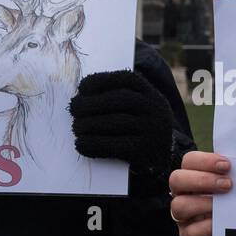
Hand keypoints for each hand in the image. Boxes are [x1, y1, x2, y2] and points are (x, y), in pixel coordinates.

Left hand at [70, 69, 173, 192]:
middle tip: (73, 109)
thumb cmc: (137, 126)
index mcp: (150, 93)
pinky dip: (94, 144)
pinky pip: (116, 146)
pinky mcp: (145, 152)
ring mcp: (152, 130)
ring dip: (89, 124)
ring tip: (75, 127)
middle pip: (119, 100)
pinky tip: (80, 144)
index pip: (126, 79)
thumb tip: (80, 96)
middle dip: (91, 103)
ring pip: (116, 122)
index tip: (82, 87)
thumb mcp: (136, 107)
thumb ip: (116, 96)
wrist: (162, 156)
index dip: (101, 80)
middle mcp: (155, 108)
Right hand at [168, 151, 231, 235]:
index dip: (206, 161)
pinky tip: (221, 222)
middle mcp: (182, 194)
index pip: (189, 161)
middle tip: (228, 184)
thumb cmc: (230, 202)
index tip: (227, 165)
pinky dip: (206, 226)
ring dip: (203, 202)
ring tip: (225, 204)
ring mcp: (182, 216)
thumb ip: (233, 175)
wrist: (231, 232)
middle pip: (176, 179)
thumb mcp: (230, 186)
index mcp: (191, 176)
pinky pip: (190, 232)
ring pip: (179, 205)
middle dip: (203, 180)